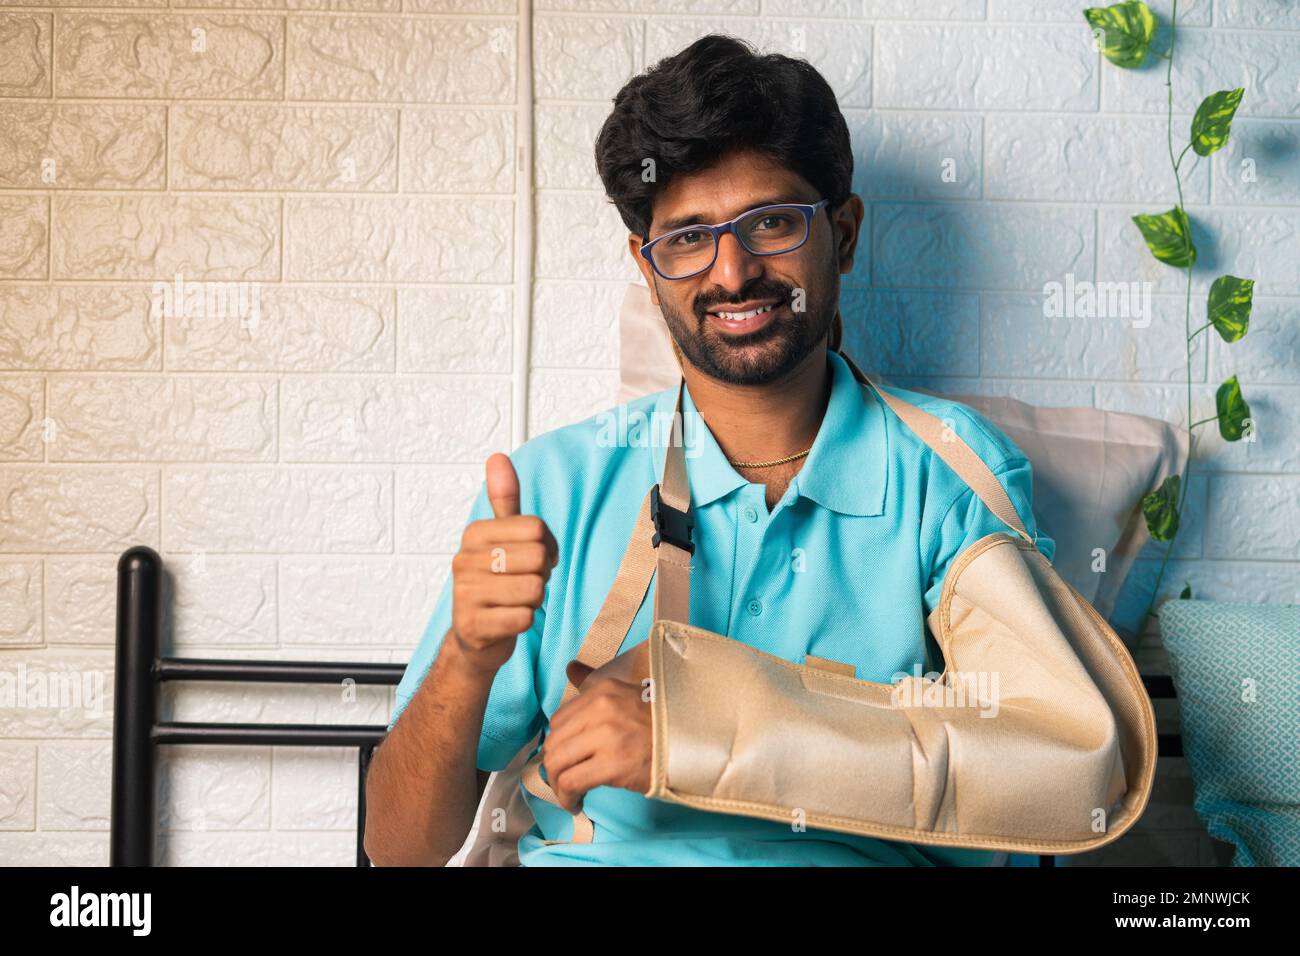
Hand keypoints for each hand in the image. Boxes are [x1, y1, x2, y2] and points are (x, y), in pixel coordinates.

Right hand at [449, 453, 557, 675]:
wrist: (475, 636)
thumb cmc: (496, 582)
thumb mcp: (501, 538)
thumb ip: (504, 499)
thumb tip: (497, 457)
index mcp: (474, 533)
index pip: (537, 527)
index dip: (547, 546)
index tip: (534, 559)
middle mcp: (463, 559)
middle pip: (538, 557)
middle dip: (541, 574)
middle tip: (524, 582)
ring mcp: (464, 594)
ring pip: (534, 588)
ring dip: (533, 599)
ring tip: (515, 600)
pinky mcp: (473, 625)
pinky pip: (524, 617)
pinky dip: (524, 621)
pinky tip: (508, 620)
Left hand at [542, 641, 652, 811]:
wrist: (693, 744)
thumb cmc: (658, 724)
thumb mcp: (625, 694)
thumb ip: (593, 681)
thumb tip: (570, 667)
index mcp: (603, 690)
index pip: (559, 720)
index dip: (558, 743)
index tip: (567, 757)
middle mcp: (601, 709)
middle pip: (554, 742)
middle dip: (553, 766)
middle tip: (564, 780)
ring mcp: (607, 736)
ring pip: (557, 763)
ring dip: (557, 785)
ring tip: (569, 794)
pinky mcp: (613, 764)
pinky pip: (571, 783)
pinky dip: (567, 798)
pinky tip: (576, 803)